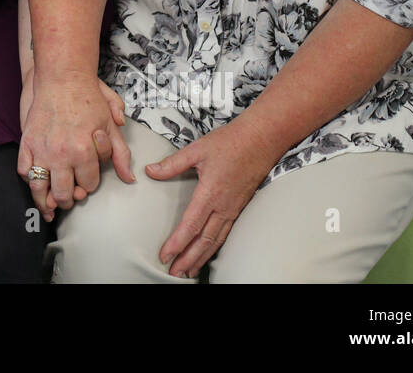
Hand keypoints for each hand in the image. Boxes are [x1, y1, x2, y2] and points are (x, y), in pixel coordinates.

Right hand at [18, 71, 131, 222]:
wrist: (62, 77)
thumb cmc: (87, 98)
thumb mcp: (110, 125)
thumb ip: (119, 154)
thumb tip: (128, 177)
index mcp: (83, 151)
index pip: (88, 184)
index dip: (90, 184)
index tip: (88, 180)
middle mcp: (61, 154)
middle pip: (64, 194)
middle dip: (69, 199)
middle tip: (71, 197)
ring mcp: (41, 149)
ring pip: (39, 189)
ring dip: (46, 200)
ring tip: (50, 203)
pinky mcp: (27, 141)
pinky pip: (23, 170)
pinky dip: (29, 180)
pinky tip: (36, 182)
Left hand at [145, 116, 280, 278]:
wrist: (262, 139)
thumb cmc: (230, 142)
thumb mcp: (197, 149)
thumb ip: (172, 164)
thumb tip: (150, 171)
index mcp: (210, 193)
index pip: (190, 225)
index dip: (177, 243)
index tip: (165, 255)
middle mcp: (223, 206)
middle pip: (204, 241)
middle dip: (188, 259)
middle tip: (174, 274)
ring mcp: (233, 208)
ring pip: (216, 240)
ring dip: (201, 257)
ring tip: (188, 271)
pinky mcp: (240, 207)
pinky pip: (226, 233)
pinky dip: (215, 247)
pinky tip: (207, 253)